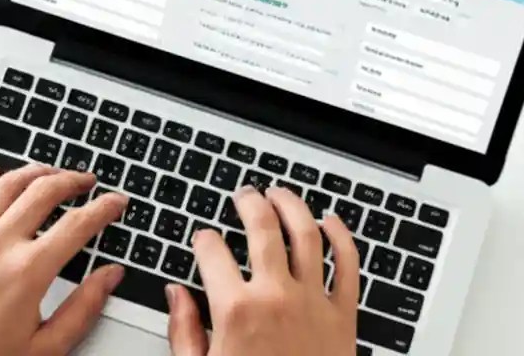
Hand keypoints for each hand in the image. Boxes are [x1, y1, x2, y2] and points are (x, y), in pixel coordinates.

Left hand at [0, 164, 128, 355]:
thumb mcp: (45, 348)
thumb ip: (83, 309)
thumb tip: (109, 278)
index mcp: (28, 271)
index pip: (78, 224)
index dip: (104, 208)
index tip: (115, 202)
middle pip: (43, 192)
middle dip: (72, 181)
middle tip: (86, 182)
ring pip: (5, 186)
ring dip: (33, 172)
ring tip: (49, 172)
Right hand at [166, 186, 359, 354]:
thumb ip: (185, 330)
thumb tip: (176, 296)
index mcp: (235, 311)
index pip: (212, 253)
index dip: (203, 239)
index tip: (203, 239)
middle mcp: (276, 298)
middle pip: (262, 228)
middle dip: (250, 203)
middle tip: (245, 194)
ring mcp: (313, 304)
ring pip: (307, 235)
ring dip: (293, 206)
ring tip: (281, 193)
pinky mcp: (344, 316)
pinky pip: (348, 265)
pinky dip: (342, 237)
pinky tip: (332, 222)